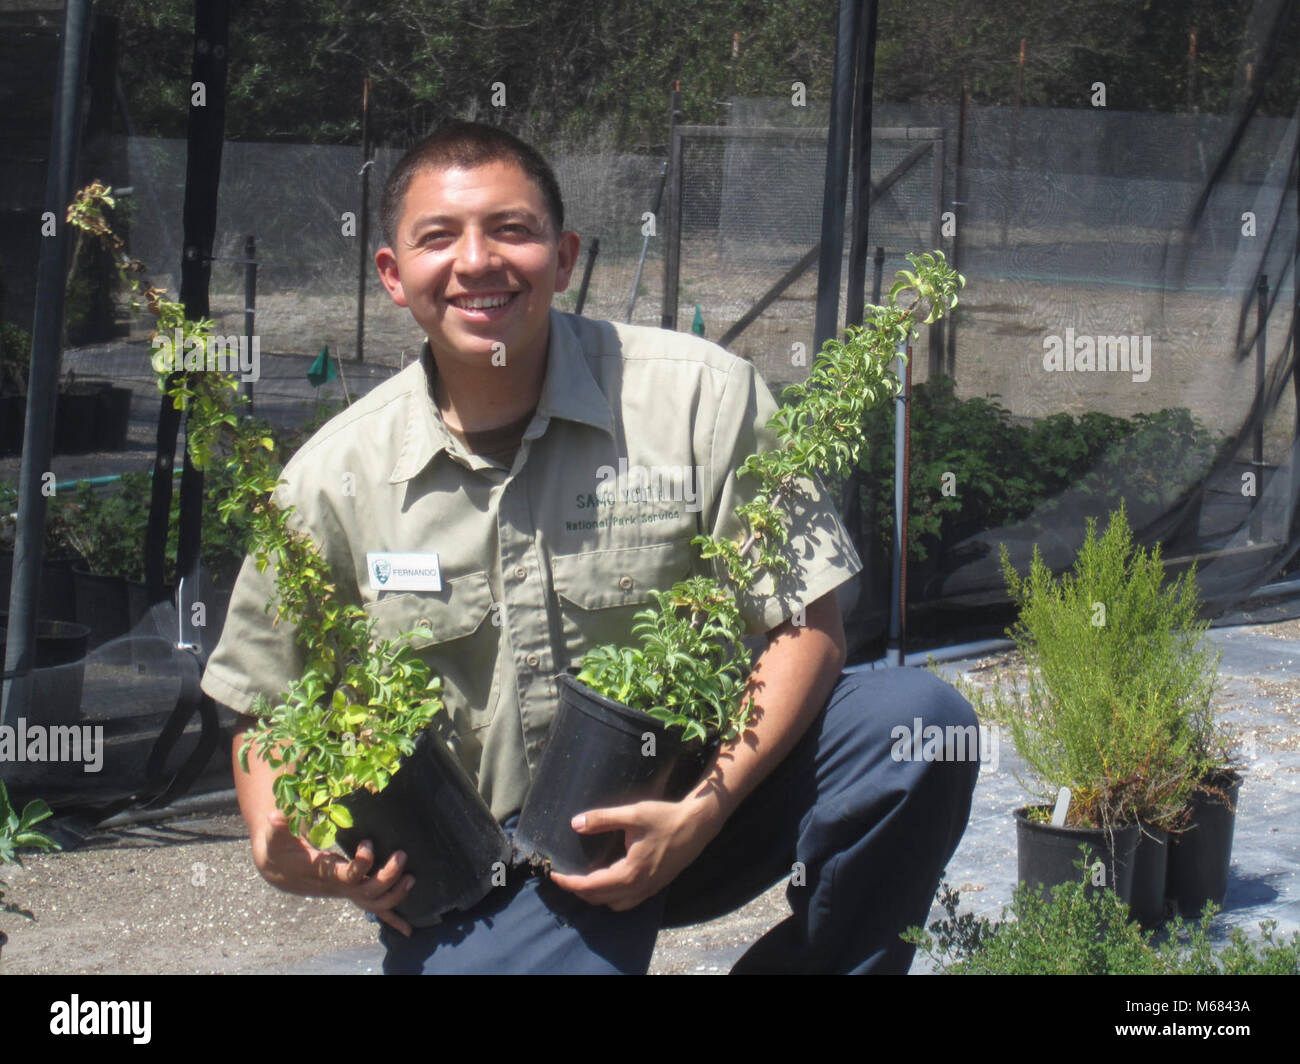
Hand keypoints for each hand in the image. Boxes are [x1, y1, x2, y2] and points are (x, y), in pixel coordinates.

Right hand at [253, 810, 416, 936]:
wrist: (278, 869)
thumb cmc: (279, 849)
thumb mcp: (275, 836)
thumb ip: (279, 825)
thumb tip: (277, 814)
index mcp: (323, 872)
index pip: (348, 875)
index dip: (362, 863)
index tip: (368, 843)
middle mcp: (337, 886)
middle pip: (367, 892)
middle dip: (388, 877)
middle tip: (401, 855)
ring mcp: (345, 890)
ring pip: (372, 903)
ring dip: (395, 895)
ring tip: (411, 878)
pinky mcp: (350, 890)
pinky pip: (373, 909)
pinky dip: (392, 919)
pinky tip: (407, 929)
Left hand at [548, 798, 719, 910]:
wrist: (698, 825)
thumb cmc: (666, 818)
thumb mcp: (633, 814)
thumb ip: (603, 819)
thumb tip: (575, 823)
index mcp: (630, 873)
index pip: (591, 886)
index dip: (568, 882)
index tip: (553, 874)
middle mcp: (638, 887)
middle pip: (599, 899)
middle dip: (577, 890)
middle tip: (562, 876)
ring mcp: (648, 890)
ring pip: (614, 904)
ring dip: (595, 896)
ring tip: (581, 880)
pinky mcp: (655, 886)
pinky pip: (627, 902)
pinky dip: (611, 897)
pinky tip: (608, 881)